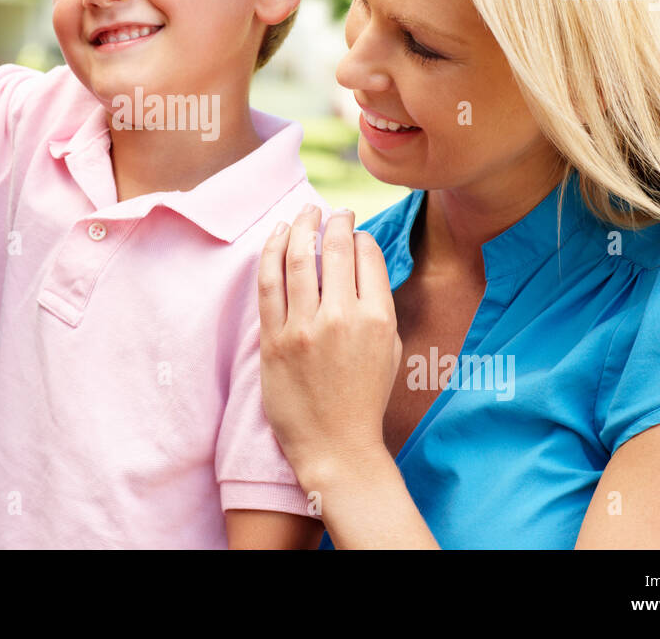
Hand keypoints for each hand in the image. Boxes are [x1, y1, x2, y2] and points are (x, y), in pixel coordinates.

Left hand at [258, 205, 400, 479]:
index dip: (359, 235)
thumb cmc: (365, 398)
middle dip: (333, 221)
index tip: (353, 231)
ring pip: (297, 257)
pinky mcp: (273, 340)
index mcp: (378, 319)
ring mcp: (303, 328)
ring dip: (300, 226)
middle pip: (333, 248)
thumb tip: (363, 261)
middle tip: (330, 212)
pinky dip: (271, 251)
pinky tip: (276, 236)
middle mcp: (341, 318)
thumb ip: (379, 305)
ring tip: (303, 213)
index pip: (367, 255)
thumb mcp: (391, 349)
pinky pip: (268, 283)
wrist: (336, 447)